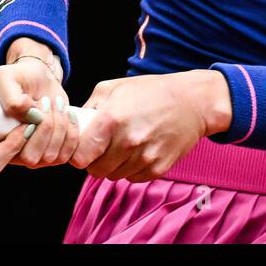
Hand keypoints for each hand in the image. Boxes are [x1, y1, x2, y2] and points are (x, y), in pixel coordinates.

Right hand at [0, 44, 78, 173]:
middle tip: (43, 102)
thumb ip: (9, 96)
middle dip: (43, 128)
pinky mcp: (51, 154)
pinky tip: (66, 112)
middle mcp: (9, 154)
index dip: (13, 144)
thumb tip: (27, 113)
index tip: (25, 120)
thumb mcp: (5, 77)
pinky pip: (67, 154)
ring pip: (50, 157)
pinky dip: (71, 130)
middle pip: (30, 159)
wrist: (39, 79)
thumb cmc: (17, 78)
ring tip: (54, 103)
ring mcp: (31, 157)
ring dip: (58, 125)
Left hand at [70, 70, 228, 182]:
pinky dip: (130, 168)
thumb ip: (89, 108)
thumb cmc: (150, 91)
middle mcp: (128, 142)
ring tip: (123, 145)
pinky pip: (132, 178)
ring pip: (113, 176)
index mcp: (111, 119)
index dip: (77, 153)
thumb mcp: (113, 87)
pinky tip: (137, 150)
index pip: (80, 156)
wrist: (192, 102)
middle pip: (95, 170)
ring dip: (113, 165)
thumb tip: (73, 126)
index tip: (82, 147)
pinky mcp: (157, 169)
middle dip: (94, 160)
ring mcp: (144, 158)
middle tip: (102, 145)